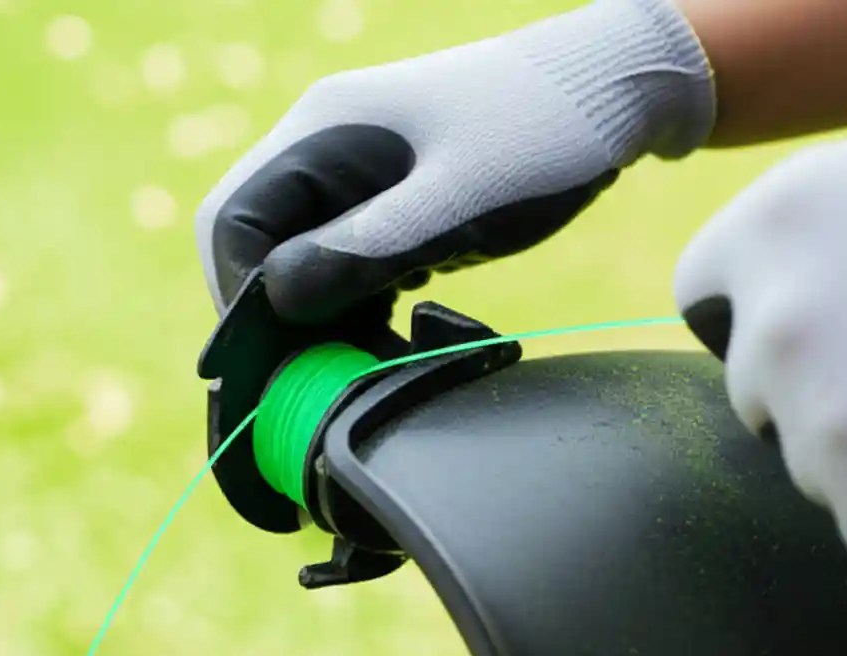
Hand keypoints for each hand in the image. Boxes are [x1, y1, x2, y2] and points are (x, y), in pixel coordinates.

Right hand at [196, 0, 714, 324]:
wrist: (613, 90)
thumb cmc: (541, 136)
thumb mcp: (456, 202)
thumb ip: (363, 250)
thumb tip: (275, 304)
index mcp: (322, 133)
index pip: (233, 224)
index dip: (243, 302)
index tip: (280, 363)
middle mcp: (321, 145)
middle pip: (255, 243)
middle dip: (279, 317)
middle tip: (320, 374)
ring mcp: (353, 167)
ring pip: (299, 255)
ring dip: (322, 315)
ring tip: (365, 362)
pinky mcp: (386, 190)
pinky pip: (343, 253)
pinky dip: (356, 300)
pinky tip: (393, 330)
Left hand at [674, 115, 846, 562]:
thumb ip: (799, 250)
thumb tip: (754, 326)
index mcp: (770, 223)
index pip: (704, 298)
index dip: (763, 312)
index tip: (834, 312)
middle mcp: (774, 313)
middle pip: (752, 390)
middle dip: (818, 387)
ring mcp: (821, 402)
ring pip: (805, 462)